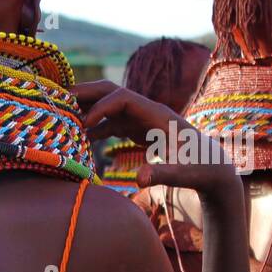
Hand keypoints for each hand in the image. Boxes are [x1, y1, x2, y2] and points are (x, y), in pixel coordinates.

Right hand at [74, 80, 238, 199]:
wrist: (213, 169)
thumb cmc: (201, 169)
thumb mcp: (184, 174)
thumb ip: (162, 174)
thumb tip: (138, 179)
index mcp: (158, 114)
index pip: (123, 98)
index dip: (101, 107)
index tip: (84, 125)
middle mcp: (148, 111)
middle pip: (112, 92)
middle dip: (87, 94)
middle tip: (59, 101)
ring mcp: (142, 120)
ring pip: (108, 105)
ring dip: (87, 108)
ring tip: (61, 116)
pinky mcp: (139, 131)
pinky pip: (111, 122)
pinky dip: (94, 126)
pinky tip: (79, 136)